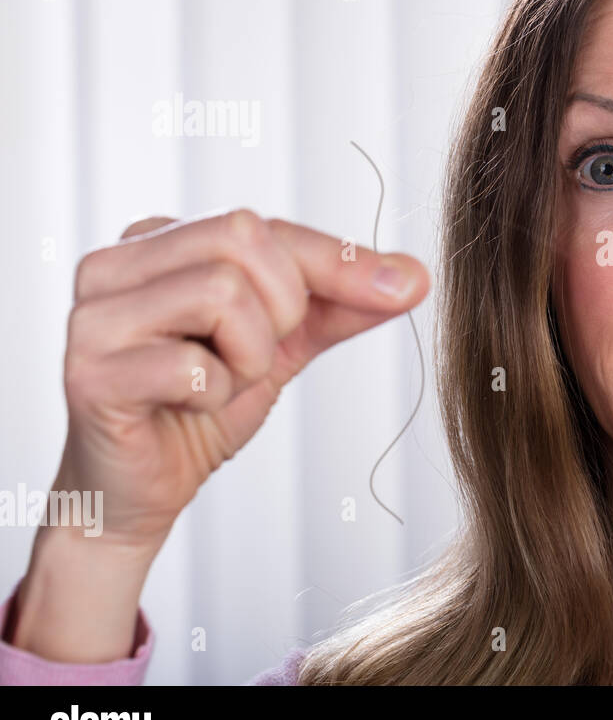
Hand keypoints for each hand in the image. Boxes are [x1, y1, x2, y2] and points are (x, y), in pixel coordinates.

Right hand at [56, 208, 429, 549]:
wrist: (144, 492)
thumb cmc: (202, 405)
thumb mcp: (284, 342)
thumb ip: (341, 303)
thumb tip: (415, 276)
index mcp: (157, 241)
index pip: (266, 227)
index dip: (341, 260)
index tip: (407, 287)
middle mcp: (114, 263)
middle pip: (243, 239)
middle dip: (280, 308)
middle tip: (252, 357)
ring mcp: (92, 316)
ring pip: (221, 292)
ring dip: (248, 356)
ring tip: (217, 382)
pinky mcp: (89, 373)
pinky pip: (194, 366)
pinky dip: (215, 395)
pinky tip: (185, 407)